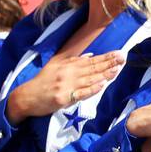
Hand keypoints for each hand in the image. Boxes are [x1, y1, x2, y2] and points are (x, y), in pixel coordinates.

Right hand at [5, 51, 124, 122]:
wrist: (27, 97)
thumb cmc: (43, 82)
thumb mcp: (56, 66)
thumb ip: (73, 61)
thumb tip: (90, 55)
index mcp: (67, 65)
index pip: (90, 61)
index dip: (105, 57)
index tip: (119, 54)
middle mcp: (67, 73)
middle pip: (91, 68)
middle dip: (108, 63)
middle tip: (123, 58)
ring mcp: (65, 86)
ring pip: (88, 79)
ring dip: (103, 74)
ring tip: (116, 69)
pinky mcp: (63, 98)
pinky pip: (80, 93)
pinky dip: (91, 89)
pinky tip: (101, 85)